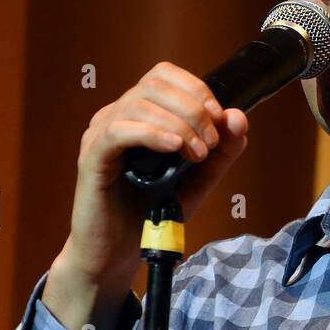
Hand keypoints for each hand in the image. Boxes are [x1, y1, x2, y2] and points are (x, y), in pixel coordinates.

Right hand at [43, 63, 248, 329]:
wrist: (118, 254)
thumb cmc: (151, 215)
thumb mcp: (197, 181)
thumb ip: (220, 153)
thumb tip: (237, 117)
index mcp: (138, 115)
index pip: (164, 75)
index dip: (196, 89)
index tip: (218, 120)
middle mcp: (116, 116)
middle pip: (154, 84)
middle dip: (193, 110)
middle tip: (209, 145)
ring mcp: (100, 135)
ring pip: (139, 104)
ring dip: (179, 125)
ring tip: (196, 155)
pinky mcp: (92, 157)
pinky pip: (119, 131)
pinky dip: (153, 133)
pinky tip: (174, 148)